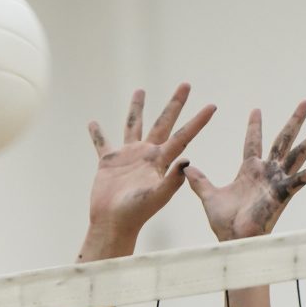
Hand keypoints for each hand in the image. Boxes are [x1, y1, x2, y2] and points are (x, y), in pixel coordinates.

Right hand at [84, 84, 216, 245]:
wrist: (113, 223)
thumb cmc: (136, 213)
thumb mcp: (158, 196)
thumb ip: (172, 180)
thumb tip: (187, 160)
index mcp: (161, 160)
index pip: (184, 136)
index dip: (198, 121)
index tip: (213, 106)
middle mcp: (147, 154)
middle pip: (164, 122)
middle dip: (175, 103)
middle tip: (186, 83)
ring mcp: (128, 157)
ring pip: (134, 125)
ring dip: (137, 108)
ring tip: (140, 90)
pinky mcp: (109, 162)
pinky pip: (102, 143)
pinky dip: (97, 134)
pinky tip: (92, 122)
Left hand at [184, 100, 305, 240]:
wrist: (233, 240)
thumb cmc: (224, 223)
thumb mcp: (209, 196)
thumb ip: (199, 180)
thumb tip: (185, 166)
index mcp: (250, 170)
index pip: (253, 141)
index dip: (255, 126)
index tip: (256, 109)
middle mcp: (267, 172)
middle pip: (284, 139)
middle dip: (296, 120)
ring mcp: (278, 181)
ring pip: (300, 153)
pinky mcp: (283, 194)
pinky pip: (300, 181)